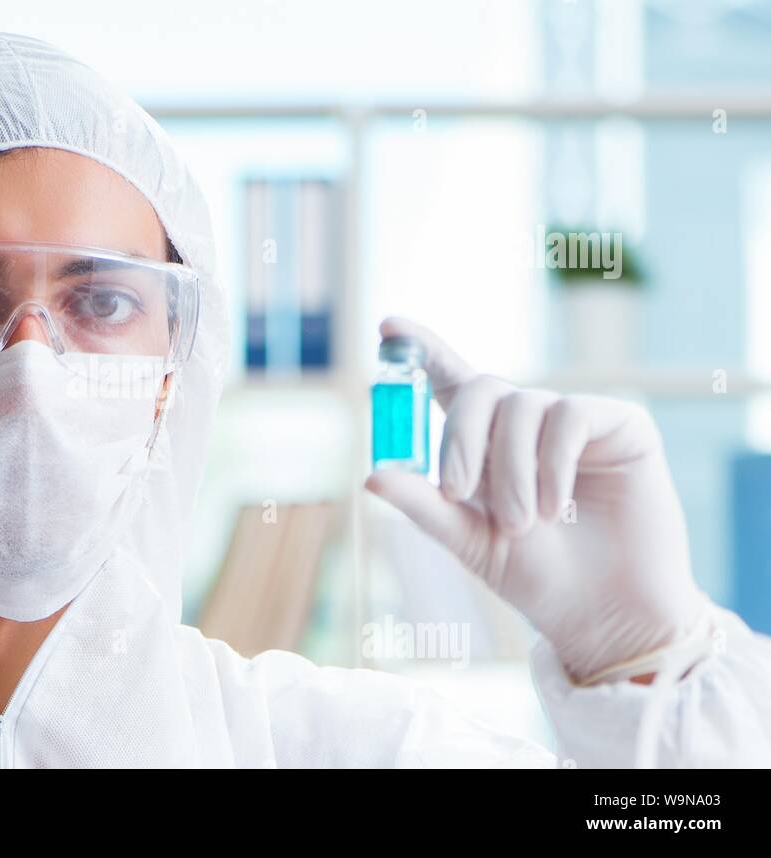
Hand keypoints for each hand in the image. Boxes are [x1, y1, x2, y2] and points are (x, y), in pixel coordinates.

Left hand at [365, 318, 706, 681]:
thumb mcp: (468, 540)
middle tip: (458, 492)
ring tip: (524, 523)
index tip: (388, 328)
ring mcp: (575, 420)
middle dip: (460, 439)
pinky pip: (570, 415)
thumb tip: (371, 476)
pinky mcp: (622, 424)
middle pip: (481, 388)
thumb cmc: (537, 578)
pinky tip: (555, 507)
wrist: (606, 613)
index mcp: (485, 445)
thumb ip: (424, 505)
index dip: (420, 350)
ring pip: (522, 406)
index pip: (449, 381)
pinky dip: (553, 463)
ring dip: (512, 470)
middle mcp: (527, 424)